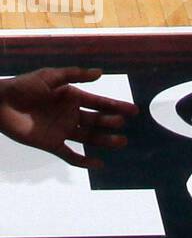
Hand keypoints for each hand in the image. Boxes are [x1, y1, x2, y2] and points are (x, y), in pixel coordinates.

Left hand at [0, 68, 137, 168]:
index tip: (133, 111)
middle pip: (96, 121)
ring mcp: (62, 130)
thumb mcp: (51, 76)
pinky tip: (98, 164)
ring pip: (89, 138)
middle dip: (111, 123)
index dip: (116, 106)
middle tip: (122, 124)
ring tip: (121, 142)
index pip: (99, 103)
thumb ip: (75, 75)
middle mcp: (70, 114)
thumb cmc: (24, 86)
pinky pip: (70, 155)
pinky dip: (84, 161)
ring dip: (105, 141)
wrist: (0, 104)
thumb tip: (100, 73)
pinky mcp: (51, 144)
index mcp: (72, 98)